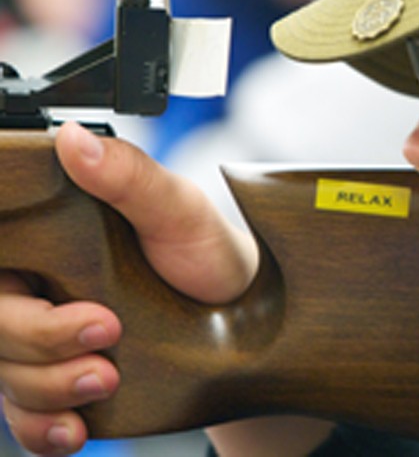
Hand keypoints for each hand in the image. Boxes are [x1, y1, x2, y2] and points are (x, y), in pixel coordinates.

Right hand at [0, 122, 258, 453]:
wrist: (245, 322)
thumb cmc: (207, 255)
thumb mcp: (178, 210)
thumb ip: (130, 177)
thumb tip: (75, 140)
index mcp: (51, 236)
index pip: (0, 254)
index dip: (9, 289)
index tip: (52, 293)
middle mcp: (36, 286)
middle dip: (40, 338)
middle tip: (105, 332)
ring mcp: (44, 339)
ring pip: (4, 373)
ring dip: (49, 386)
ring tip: (109, 376)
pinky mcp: (60, 385)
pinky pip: (22, 417)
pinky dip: (40, 428)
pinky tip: (73, 428)